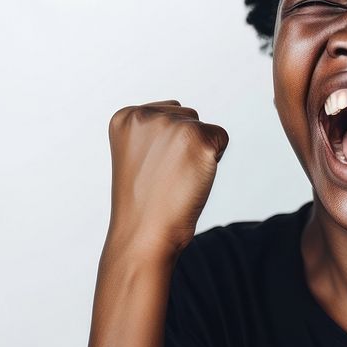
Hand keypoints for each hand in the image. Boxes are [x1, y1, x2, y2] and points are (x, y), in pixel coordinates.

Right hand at [106, 99, 228, 258]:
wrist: (144, 234)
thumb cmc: (143, 201)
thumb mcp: (137, 154)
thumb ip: (154, 130)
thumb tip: (190, 121)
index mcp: (125, 116)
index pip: (166, 113)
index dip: (167, 144)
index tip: (152, 169)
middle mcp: (146, 114)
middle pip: (187, 116)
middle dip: (184, 144)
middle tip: (166, 176)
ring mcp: (172, 125)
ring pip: (203, 127)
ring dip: (198, 151)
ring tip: (177, 178)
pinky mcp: (198, 138)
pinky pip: (221, 138)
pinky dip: (215, 159)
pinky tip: (193, 178)